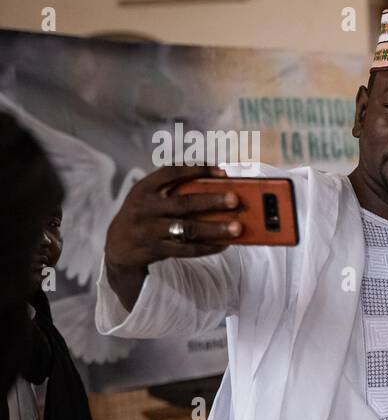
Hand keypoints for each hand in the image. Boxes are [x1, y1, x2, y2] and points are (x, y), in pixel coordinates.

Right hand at [104, 164, 243, 308]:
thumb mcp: (149, 197)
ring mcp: (149, 230)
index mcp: (144, 188)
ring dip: (215, 228)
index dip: (197, 169)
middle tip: (235, 200)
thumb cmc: (145, 214)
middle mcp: (144, 207)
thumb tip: (220, 187)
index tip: (222, 172)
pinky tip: (225, 244)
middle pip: (183, 203)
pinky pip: (186, 249)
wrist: (118, 244)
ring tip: (237, 228)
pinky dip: (208, 247)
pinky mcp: (155, 249)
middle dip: (212, 201)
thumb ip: (174, 190)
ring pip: (187, 229)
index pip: (171, 172)